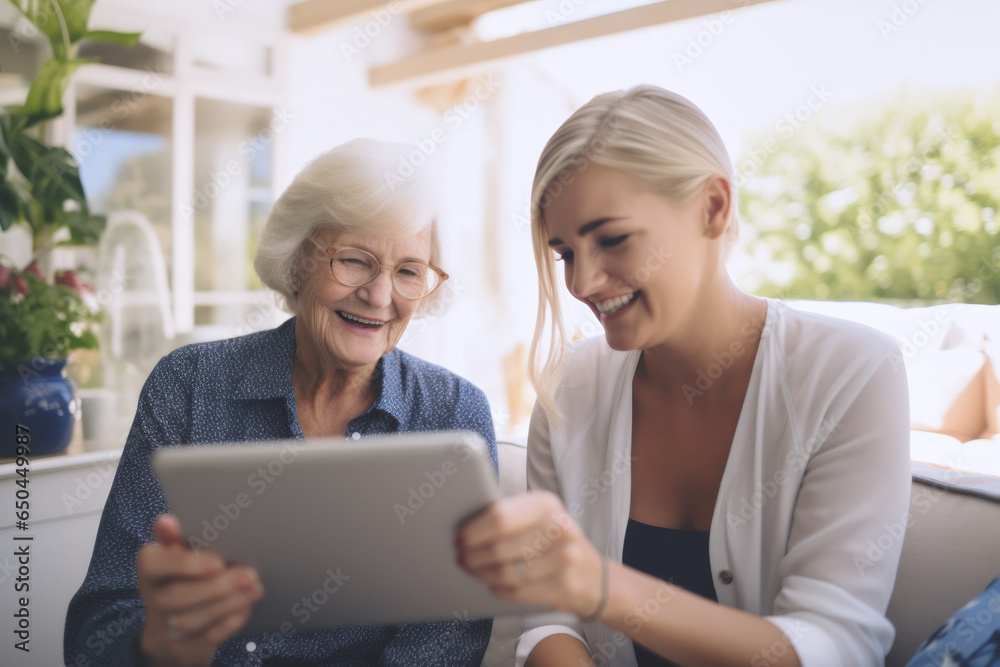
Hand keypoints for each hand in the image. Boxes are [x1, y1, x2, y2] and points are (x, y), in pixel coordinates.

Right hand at [137, 515, 263, 666]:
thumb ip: (175, 538)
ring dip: (227, 603)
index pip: (153, 565)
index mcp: (149, 571)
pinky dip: (229, 622)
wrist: (171, 628)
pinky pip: (206, 638)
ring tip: (254, 588)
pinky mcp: (183, 650)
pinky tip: (246, 606)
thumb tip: (165, 522)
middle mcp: (152, 601)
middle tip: (249, 574)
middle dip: (216, 587)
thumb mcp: (179, 554)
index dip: (184, 565)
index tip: (218, 562)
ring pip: (192, 620)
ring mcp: (164, 630)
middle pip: (176, 597)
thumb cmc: (182, 578)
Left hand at [456, 491, 603, 618]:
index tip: (459, 538)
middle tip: (461, 558)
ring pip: (506, 572)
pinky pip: (518, 591)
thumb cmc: (555, 542)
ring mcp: (565, 560)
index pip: (499, 516)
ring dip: (482, 573)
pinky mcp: (565, 587)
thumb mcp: (540, 518)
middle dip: (473, 555)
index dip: (474, 530)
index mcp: (547, 504)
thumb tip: (466, 526)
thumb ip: (511, 516)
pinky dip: (499, 590)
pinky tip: (492, 585)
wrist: (594, 577)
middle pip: (499, 547)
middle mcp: (559, 528)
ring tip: (473, 570)